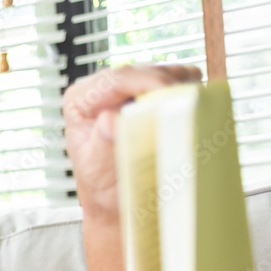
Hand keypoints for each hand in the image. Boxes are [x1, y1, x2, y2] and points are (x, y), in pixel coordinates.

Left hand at [63, 64, 201, 221]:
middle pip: (145, 70)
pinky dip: (188, 95)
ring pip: (166, 71)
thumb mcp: (98, 170)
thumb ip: (103, 144)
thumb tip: (110, 120)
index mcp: (81, 99)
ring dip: (182, 89)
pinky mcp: (152, 94)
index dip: (148, 81)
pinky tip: (188, 114)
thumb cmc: (102, 187)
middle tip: (188, 107)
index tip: (172, 94)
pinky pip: (179, 82)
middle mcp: (104, 88)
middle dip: (170, 85)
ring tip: (187, 114)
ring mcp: (130, 88)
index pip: (118, 78)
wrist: (117, 201)